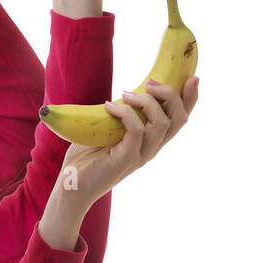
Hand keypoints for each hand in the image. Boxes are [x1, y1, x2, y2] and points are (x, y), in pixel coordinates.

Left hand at [55, 77, 198, 213]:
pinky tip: (109, 106)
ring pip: (162, 123)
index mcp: (151, 140)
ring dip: (147, 102)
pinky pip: (136, 131)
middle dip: (172, 95)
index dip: (190, 99)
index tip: (191, 77)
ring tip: (125, 93)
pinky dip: (126, 114)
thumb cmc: (86, 156)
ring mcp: (141, 155)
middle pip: (179, 119)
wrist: (71, 186)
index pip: (180, 118)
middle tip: (149, 81)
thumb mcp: (107, 130)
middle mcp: (151, 148)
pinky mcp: (126, 159)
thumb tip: (124, 92)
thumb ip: (121, 115)